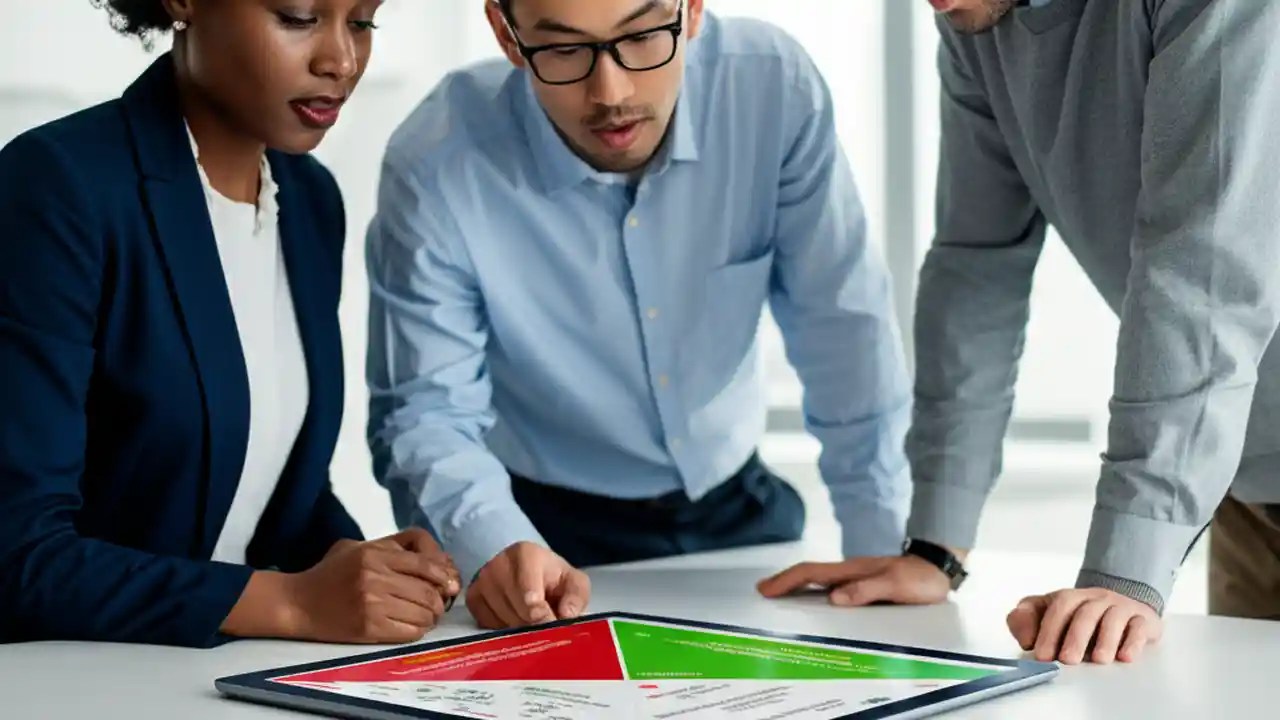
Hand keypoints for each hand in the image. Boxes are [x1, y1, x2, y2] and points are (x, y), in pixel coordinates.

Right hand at [285, 536, 459, 642]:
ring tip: (427, 617)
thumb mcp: (357, 547)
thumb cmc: (329, 573)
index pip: (424, 565)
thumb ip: (391, 547)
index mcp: (374, 553)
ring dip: (431, 618)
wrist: (297, 603)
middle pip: (427, 592)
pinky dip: (418, 631)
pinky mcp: (368, 628)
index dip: (443, 576)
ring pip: (422, 613)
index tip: (450, 585)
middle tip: (439, 605)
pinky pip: (409, 632)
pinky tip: (412, 627)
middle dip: (440, 601)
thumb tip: (433, 558)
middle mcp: (375, 577)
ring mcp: (372, 604)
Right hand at [466, 542, 590, 629]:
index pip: (528, 590)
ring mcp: (482, 581)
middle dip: (532, 623)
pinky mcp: (472, 598)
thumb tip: (567, 615)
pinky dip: (502, 629)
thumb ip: (576, 596)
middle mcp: (499, 564)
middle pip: (515, 608)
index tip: (546, 622)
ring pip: (501, 619)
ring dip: (519, 627)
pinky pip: (487, 625)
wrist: (526, 572)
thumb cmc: (552, 579)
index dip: (539, 612)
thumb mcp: (573, 582)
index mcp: (525, 554)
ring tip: (530, 620)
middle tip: (543, 626)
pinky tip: (513, 619)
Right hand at [757, 555, 952, 606]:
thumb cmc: (919, 578)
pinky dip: (813, 592)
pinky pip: (830, 588)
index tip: (765, 589)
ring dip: (796, 586)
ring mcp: (855, 578)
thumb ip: (866, 590)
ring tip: (779, 597)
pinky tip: (813, 602)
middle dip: (783, 581)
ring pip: (818, 581)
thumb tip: (834, 598)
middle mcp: (849, 572)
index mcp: (851, 570)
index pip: (810, 572)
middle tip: (762, 591)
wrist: (939, 568)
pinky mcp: (863, 585)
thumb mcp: (895, 585)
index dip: (786, 580)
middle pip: (808, 574)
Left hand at [1007, 588, 1162, 664]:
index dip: (1049, 630)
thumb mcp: (1045, 613)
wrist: (1121, 606)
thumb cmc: (1077, 617)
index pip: (1059, 607)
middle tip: (1067, 660)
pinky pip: (1139, 627)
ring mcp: (1120, 608)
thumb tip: (1025, 638)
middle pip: (1085, 613)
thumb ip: (1024, 620)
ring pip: (1113, 619)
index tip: (1042, 655)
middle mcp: (1096, 599)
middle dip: (1075, 638)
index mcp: (1070, 597)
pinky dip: (1133, 642)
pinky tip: (1126, 657)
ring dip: (1105, 640)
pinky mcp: (1142, 620)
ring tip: (1098, 660)